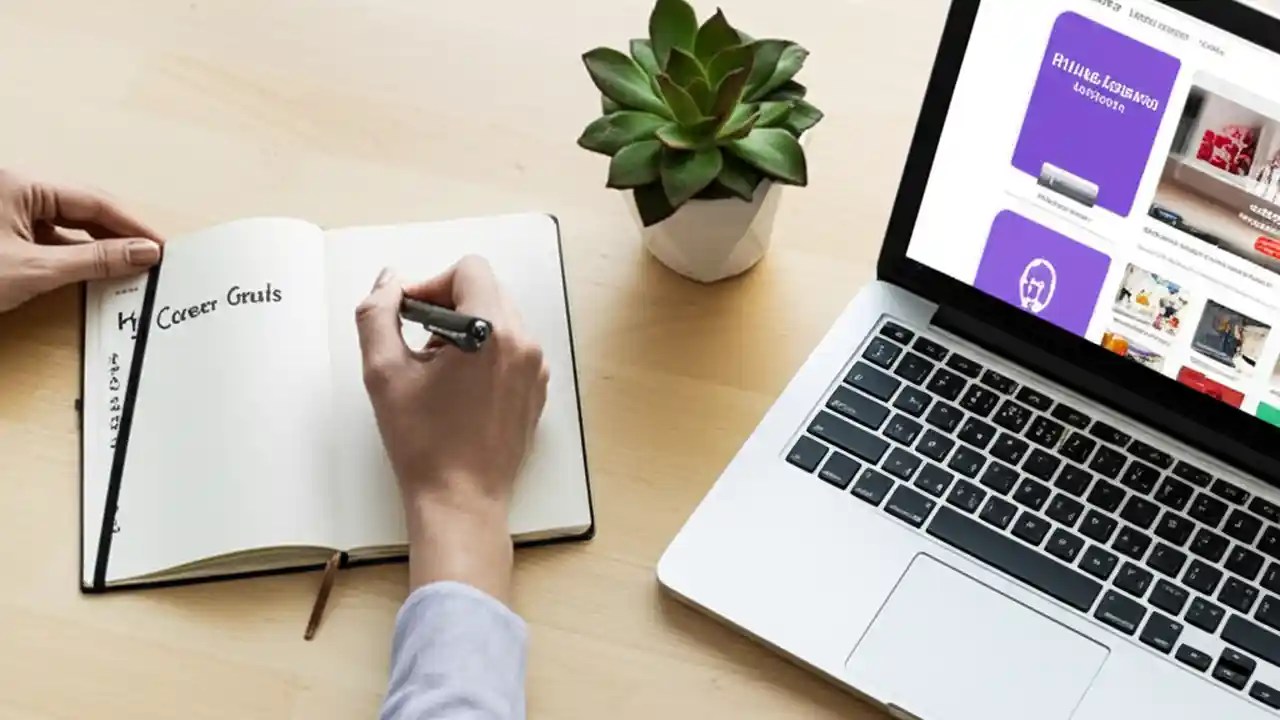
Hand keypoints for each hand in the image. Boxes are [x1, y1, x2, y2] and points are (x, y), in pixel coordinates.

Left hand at [0, 171, 162, 311]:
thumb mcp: (36, 269)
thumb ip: (94, 260)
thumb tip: (143, 253)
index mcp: (21, 184)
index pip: (92, 201)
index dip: (131, 225)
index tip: (159, 246)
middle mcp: (16, 190)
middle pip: (83, 208)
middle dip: (119, 233)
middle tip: (151, 256)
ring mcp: (10, 210)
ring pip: (68, 223)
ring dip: (99, 244)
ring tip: (130, 262)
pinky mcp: (6, 233)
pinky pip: (51, 235)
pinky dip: (76, 251)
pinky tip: (97, 264)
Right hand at [355, 256, 548, 602]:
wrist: (461, 501)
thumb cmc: (424, 444)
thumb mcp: (383, 372)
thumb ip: (378, 314)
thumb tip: (389, 282)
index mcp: (491, 330)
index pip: (469, 270)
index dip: (432, 283)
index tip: (410, 315)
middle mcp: (524, 343)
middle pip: (486, 290)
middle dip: (447, 306)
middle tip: (417, 343)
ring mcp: (536, 368)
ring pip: (500, 319)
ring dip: (465, 329)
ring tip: (436, 369)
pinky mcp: (537, 390)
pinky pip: (512, 349)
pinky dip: (484, 354)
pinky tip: (458, 388)